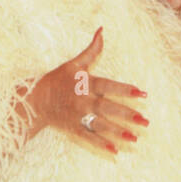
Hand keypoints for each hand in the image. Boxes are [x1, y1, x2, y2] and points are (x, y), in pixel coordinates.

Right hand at [19, 26, 147, 155]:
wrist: (35, 99)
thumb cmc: (58, 79)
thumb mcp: (74, 64)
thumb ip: (91, 50)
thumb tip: (102, 30)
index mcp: (86, 83)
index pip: (108, 86)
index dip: (124, 89)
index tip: (142, 93)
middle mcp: (83, 100)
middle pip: (107, 108)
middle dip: (127, 115)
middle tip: (145, 121)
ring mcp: (78, 115)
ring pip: (100, 125)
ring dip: (118, 132)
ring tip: (135, 139)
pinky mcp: (73, 127)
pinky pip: (88, 137)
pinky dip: (100, 144)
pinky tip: (115, 151)